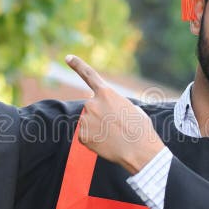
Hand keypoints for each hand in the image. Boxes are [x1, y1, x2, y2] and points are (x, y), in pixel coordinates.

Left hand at [65, 55, 165, 174]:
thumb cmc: (140, 129)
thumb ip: (114, 104)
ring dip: (98, 128)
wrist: (139, 150)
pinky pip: (86, 136)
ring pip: (88, 122)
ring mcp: (85, 120)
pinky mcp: (82, 136)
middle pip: (92, 107)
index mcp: (106, 93)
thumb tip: (106, 112)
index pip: (89, 75)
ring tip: (114, 136)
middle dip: (100, 115)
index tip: (67, 57)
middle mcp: (92, 103)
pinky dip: (94, 141)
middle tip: (116, 127)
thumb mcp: (131, 108)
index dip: (77, 65)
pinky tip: (106, 144)